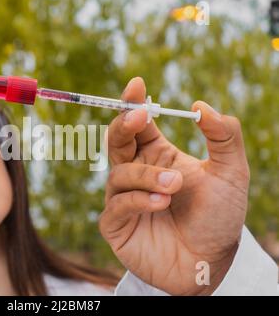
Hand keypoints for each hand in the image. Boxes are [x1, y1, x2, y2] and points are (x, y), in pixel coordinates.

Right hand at [100, 77, 248, 294]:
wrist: (209, 263)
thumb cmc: (219, 217)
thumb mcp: (231, 173)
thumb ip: (224, 136)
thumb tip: (199, 105)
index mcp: (157, 156)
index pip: (138, 124)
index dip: (133, 104)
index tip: (136, 86)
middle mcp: (137, 173)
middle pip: (116, 141)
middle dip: (123, 125)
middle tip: (139, 117)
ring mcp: (123, 198)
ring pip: (119, 173)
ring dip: (146, 175)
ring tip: (174, 186)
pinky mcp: (116, 224)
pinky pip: (117, 204)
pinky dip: (138, 200)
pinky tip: (160, 203)